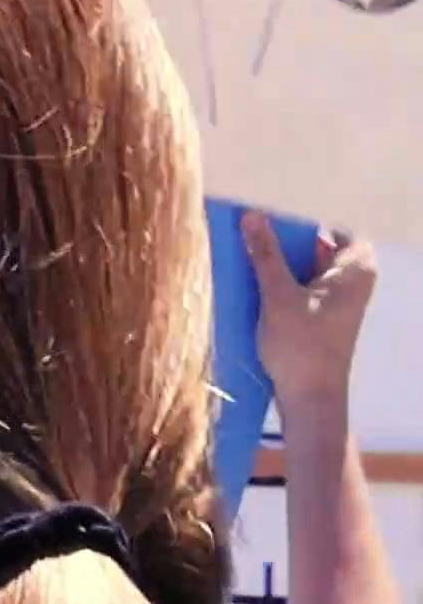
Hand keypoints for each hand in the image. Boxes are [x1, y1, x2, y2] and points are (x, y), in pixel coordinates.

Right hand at [247, 209, 375, 416]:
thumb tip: (252, 215)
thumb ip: (266, 255)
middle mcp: (353, 277)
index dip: (302, 216)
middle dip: (285, 236)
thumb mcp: (279, 296)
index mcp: (356, 266)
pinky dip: (280, 278)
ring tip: (247, 244)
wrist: (309, 397)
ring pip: (306, 264)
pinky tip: (252, 275)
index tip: (270, 206)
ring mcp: (338, 296)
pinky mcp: (321, 312)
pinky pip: (301, 283)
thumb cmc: (302, 345)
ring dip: (279, 259)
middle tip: (252, 220)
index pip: (332, 223)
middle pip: (318, 243)